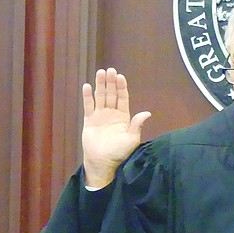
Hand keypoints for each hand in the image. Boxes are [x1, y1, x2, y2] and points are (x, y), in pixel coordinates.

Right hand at [81, 68, 150, 187]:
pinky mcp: (89, 120)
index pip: (122, 98)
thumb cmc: (119, 152)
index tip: (120, 76)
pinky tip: (87, 86)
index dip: (121, 87)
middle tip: (110, 70)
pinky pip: (88, 106)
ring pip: (100, 97)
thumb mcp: (131, 139)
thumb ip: (137, 125)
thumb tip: (147, 113)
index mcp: (123, 117)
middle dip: (111, 82)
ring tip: (100, 73)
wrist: (103, 162)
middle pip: (111, 94)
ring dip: (100, 85)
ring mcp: (100, 116)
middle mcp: (111, 113)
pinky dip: (87, 96)